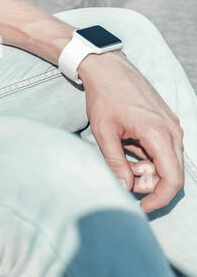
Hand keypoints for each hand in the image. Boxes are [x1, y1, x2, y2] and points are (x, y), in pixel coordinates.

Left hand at [80, 50, 184, 211]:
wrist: (108, 69)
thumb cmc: (104, 97)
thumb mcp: (103, 132)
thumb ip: (115, 162)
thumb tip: (123, 188)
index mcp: (159, 134)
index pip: (172, 179)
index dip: (159, 198)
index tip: (141, 206)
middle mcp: (173, 132)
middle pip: (170, 174)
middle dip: (147, 183)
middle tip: (121, 176)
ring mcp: (172, 128)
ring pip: (166, 164)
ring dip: (145, 170)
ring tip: (121, 157)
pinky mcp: (167, 125)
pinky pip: (163, 151)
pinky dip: (147, 158)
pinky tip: (128, 147)